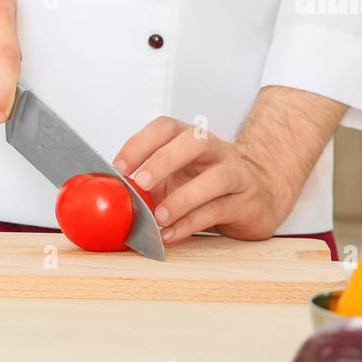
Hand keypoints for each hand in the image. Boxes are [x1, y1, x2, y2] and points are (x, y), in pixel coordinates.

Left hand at [114, 117, 292, 244]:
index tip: (119, 166)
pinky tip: (170, 234)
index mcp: (191, 138)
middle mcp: (216, 150)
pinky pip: (218, 211)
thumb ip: (144, 182)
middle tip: (140, 183)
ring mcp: (235, 174)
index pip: (166, 127)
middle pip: (196, 141)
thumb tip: (105, 195)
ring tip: (158, 217)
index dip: (140, 143)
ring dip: (182, 198)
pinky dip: (190, 225)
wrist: (256, 198)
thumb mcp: (172, 178)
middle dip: (164, 160)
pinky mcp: (246, 203)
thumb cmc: (204, 185)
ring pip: (216, 178)